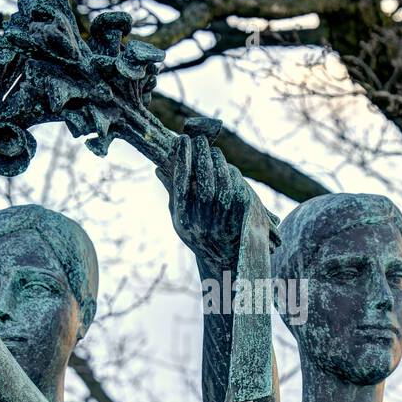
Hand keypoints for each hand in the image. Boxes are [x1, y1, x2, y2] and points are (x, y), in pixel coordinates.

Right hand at [160, 117, 249, 270]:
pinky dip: (230, 173)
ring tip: (213, 150)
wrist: (228, 262)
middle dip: (201, 153)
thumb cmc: (200, 236)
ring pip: (221, 178)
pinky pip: (236, 185)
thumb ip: (173, 194)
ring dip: (217, 159)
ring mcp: (225, 217)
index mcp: (184, 220)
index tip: (182, 140)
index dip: (182, 157)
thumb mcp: (181, 220)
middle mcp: (204, 219)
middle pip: (202, 176)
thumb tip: (159, 168)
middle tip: (199, 139)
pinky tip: (226, 167)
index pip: (182, 181)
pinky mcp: (243, 214)